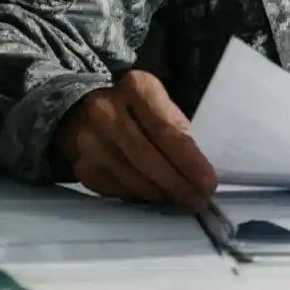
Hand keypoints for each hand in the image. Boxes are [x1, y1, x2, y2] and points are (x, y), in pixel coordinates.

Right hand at [53, 70, 216, 211]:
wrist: (81, 110)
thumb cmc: (135, 110)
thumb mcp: (159, 105)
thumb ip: (177, 131)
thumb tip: (199, 172)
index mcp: (136, 88)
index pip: (166, 129)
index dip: (189, 161)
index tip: (208, 183)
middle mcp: (107, 111)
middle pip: (147, 156)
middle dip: (177, 183)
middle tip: (198, 200)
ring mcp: (89, 140)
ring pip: (131, 177)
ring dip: (160, 193)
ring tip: (181, 200)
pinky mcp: (81, 165)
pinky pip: (116, 188)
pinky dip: (139, 195)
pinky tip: (154, 196)